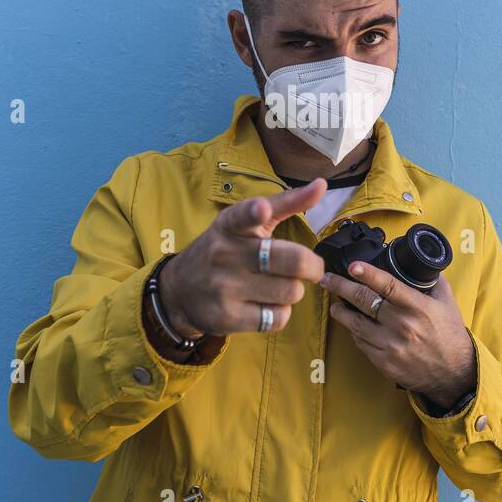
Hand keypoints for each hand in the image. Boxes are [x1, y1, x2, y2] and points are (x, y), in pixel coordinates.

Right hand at [160, 178, 328, 337]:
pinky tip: (265, 304)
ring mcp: (225, 287)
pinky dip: (281, 312)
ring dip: (294, 290)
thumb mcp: (244, 223)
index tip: (261, 209)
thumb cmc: (225, 250)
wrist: (179, 291)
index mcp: (229, 225)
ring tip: (278, 285)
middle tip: (311, 268)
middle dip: (313, 266)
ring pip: (291, 291)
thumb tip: (321, 184)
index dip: (254, 212)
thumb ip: (285, 204)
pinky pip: (279, 317)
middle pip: (293, 260)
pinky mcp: (228, 317)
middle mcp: (225, 254)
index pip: (242, 216)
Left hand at [320, 261, 476, 407]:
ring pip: (356, 323)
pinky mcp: (384, 362)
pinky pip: (361, 342)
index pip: (388, 285)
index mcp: (418, 307)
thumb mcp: (447, 302)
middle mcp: (403, 325)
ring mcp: (391, 345)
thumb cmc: (449, 334)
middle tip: (327, 279)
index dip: (367, 273)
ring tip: (334, 302)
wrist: (454, 373)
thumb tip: (417, 263)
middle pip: (364, 301)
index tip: (352, 266)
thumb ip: (432, 281)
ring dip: (341, 311)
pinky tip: (350, 323)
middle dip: (341, 287)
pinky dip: (353, 331)